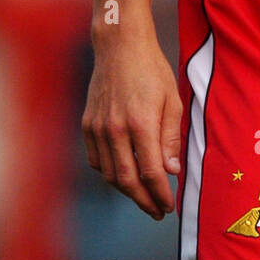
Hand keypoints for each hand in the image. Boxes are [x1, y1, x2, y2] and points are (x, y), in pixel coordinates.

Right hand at [82, 25, 182, 220]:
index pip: (150, 172)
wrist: (120, 47)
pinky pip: (97, 160)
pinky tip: (124, 176)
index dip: (160, 194)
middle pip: (127, 180)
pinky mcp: (87, 125)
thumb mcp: (172, 99)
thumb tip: (171, 171)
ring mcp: (98, 128)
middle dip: (144, 201)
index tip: (169, 205)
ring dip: (127, 191)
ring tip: (144, 198)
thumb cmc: (152, 70)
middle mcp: (115, 129)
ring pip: (110, 174)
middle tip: (158, 211)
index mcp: (140, 123)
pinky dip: (110, 174)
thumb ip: (171, 137)